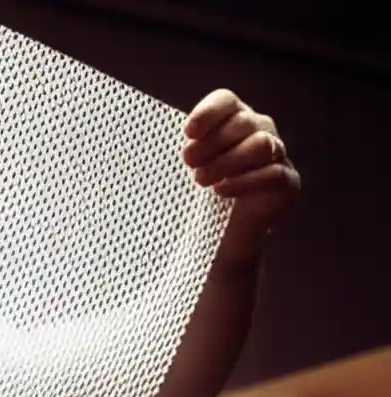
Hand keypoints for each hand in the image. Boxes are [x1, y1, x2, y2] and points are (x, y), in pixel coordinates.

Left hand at [183, 88, 300, 271]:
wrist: (222, 234)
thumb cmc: (201, 192)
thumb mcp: (190, 167)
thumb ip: (187, 147)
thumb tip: (169, 139)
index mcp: (235, 119)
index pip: (226, 101)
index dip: (208, 112)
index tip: (187, 132)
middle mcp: (261, 130)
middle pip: (242, 122)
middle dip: (211, 143)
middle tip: (188, 163)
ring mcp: (279, 155)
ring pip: (261, 144)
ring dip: (227, 161)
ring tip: (201, 180)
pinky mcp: (288, 182)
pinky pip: (273, 173)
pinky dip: (243, 181)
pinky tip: (220, 191)